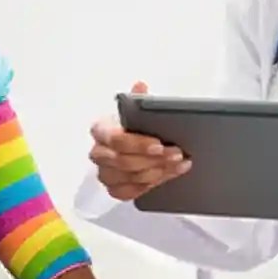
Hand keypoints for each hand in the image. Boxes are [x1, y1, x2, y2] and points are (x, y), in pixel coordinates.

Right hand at [88, 82, 190, 200]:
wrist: (129, 143)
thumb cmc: (131, 125)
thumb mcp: (134, 110)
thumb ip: (137, 99)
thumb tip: (140, 85)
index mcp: (100, 130)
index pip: (115, 139)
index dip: (138, 144)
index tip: (159, 145)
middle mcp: (98, 153)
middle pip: (124, 162)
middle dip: (154, 160)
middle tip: (177, 154)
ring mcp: (104, 174)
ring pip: (130, 178)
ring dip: (158, 172)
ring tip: (179, 163)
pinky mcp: (113, 189)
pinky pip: (130, 193)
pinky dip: (151, 185)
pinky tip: (168, 175)